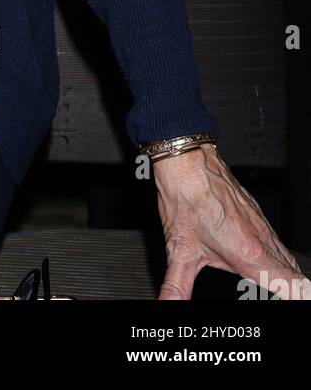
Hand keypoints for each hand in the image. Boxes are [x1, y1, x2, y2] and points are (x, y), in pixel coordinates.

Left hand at [153, 143, 310, 299]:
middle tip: (286, 294)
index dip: (299, 294)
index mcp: (248, 254)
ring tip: (283, 288)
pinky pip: (275, 239)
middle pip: (293, 272)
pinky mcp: (255, 213)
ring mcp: (260, 224)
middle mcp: (261, 239)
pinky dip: (279, 255)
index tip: (299, 297)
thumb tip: (168, 303)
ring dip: (288, 273)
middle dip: (294, 288)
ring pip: (286, 255)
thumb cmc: (185, 200)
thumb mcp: (179, 252)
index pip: (290, 284)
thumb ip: (177, 286)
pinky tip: (267, 260)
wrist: (187, 162)